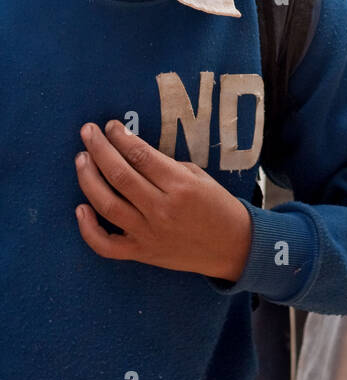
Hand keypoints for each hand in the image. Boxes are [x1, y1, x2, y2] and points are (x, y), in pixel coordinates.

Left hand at [75, 119, 251, 280]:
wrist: (232, 247)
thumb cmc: (217, 206)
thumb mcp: (199, 176)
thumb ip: (166, 166)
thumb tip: (132, 152)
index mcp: (180, 185)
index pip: (141, 155)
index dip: (121, 137)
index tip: (110, 126)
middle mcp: (162, 209)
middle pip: (120, 175)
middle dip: (99, 149)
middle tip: (87, 131)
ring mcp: (149, 234)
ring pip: (107, 205)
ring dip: (88, 179)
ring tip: (81, 159)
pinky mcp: (141, 253)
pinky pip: (106, 246)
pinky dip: (88, 229)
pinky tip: (80, 208)